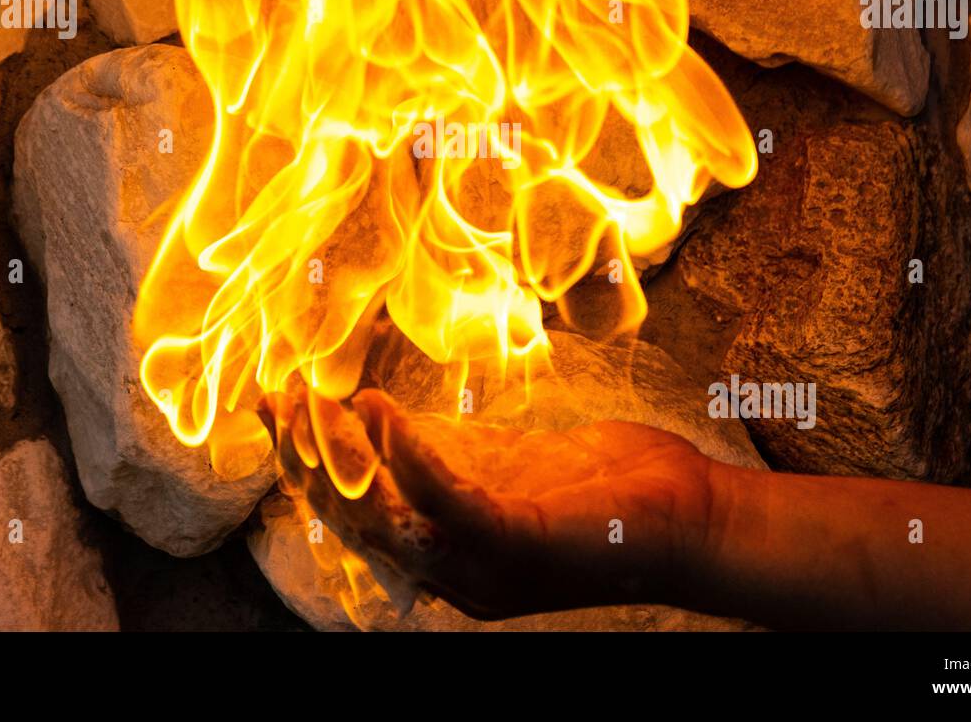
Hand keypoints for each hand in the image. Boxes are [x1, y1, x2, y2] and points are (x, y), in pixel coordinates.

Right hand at [258, 385, 718, 618]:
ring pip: (386, 519)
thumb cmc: (605, 487)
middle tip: (275, 398)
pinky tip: (384, 413)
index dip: (309, 462)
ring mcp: (486, 566)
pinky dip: (412, 459)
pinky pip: (451, 504)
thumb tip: (372, 411)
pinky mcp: (521, 545)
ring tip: (312, 402)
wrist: (695, 517)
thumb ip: (446, 451)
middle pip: (356, 520)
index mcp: (449, 552)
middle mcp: (455, 572)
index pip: (357, 512)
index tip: (277, 405)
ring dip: (342, 457)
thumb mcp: (509, 462)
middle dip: (307, 458)